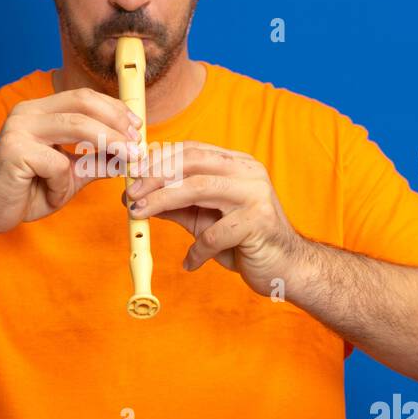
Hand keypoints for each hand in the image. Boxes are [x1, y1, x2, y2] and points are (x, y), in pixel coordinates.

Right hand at [0, 87, 140, 235]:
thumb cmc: (26, 191)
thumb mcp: (69, 174)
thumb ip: (95, 161)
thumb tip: (129, 154)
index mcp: (39, 111)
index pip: (83, 97)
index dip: (114, 108)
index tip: (137, 127)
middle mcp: (28, 113)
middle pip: (83, 103)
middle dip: (117, 122)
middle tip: (137, 143)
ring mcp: (19, 129)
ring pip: (78, 126)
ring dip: (108, 143)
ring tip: (127, 159)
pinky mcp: (15, 151)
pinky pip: (58, 164)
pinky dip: (64, 183)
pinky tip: (52, 193)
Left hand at [125, 141, 310, 296]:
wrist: (287, 267)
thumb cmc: (244, 242)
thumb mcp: (204, 220)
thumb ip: (175, 205)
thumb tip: (137, 197)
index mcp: (236, 164)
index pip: (191, 150)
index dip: (157, 160)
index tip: (131, 174)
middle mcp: (247, 172)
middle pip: (191, 163)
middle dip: (154, 176)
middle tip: (130, 194)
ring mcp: (255, 194)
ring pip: (198, 188)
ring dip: (162, 200)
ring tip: (139, 214)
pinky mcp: (259, 222)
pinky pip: (214, 234)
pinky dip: (196, 250)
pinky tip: (189, 263)